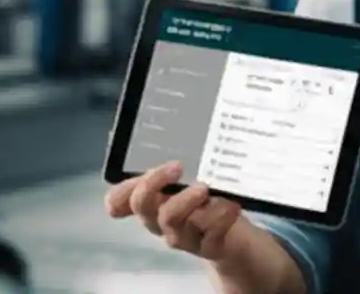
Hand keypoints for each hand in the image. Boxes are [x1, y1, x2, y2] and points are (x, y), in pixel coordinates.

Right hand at [105, 161, 244, 261]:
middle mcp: (160, 219)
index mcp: (153, 199)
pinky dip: (219, 218)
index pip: (119, 200)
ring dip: (186, 201)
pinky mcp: (208, 247)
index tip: (141, 170)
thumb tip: (181, 111)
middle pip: (142, 205)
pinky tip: (231, 205)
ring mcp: (183, 235)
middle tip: (177, 166)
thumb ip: (184, 153)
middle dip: (154, 182)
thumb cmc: (212, 198)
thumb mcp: (196, 174)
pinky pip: (207, 236)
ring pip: (171, 221)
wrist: (240, 238)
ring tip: (205, 188)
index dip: (121, 189)